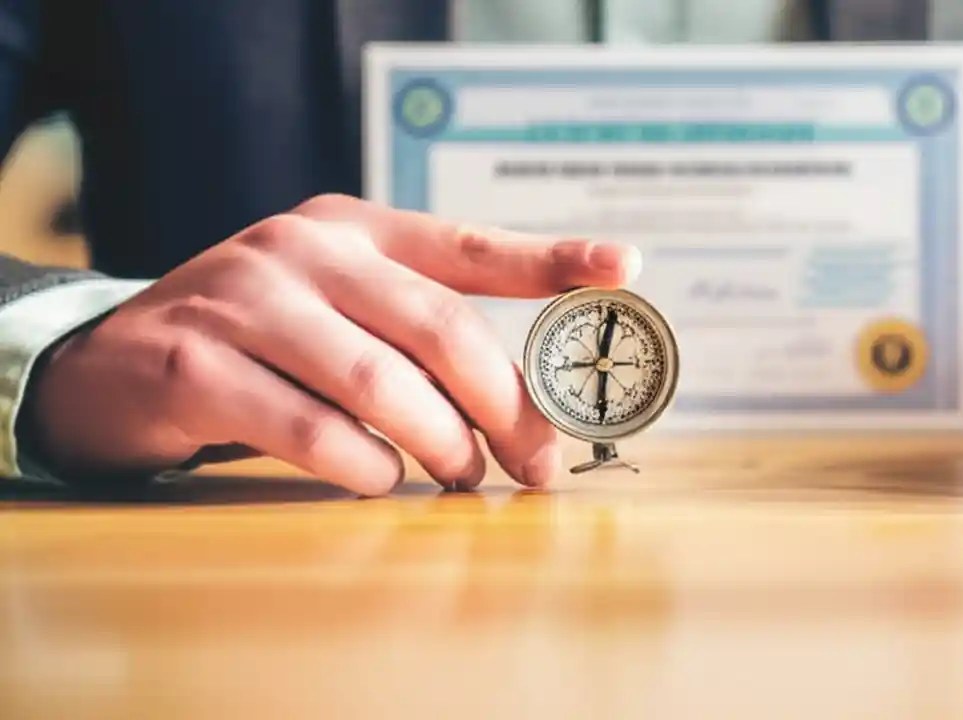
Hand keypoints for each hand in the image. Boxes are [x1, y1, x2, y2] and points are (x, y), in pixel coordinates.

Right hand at [27, 194, 640, 494]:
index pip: (469, 244)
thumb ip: (419, 329)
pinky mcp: (195, 365)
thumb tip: (526, 405)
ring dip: (439, 442)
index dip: (551, 258)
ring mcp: (244, 301)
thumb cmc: (261, 338)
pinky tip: (380, 483)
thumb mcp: (339, 304)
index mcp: (355, 229)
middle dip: (504, 405)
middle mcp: (303, 249)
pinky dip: (362, 468)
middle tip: (536, 463)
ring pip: (379, 381)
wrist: (117, 358)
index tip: (625, 267)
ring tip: (460, 476)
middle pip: (439, 326)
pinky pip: (309, 429)